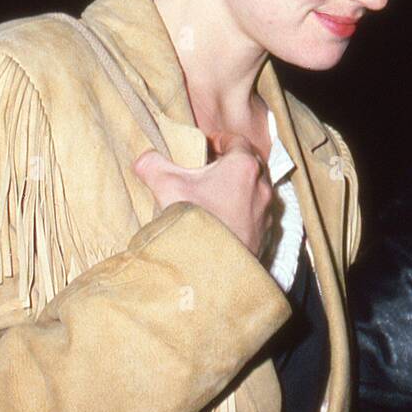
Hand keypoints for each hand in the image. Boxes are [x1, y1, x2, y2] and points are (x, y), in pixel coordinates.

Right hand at [132, 132, 272, 258]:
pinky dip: (245, 211)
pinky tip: (225, 221)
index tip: (205, 147)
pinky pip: (258, 213)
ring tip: (215, 197)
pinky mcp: (267, 234)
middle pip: (250, 164)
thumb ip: (152, 165)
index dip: (219, 140)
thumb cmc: (195, 223)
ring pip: (256, 189)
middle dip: (231, 163)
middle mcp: (262, 186)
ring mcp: (267, 212)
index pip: (236, 141)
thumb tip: (144, 159)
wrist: (212, 271)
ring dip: (240, 188)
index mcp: (243, 167)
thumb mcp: (167, 188)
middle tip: (210, 170)